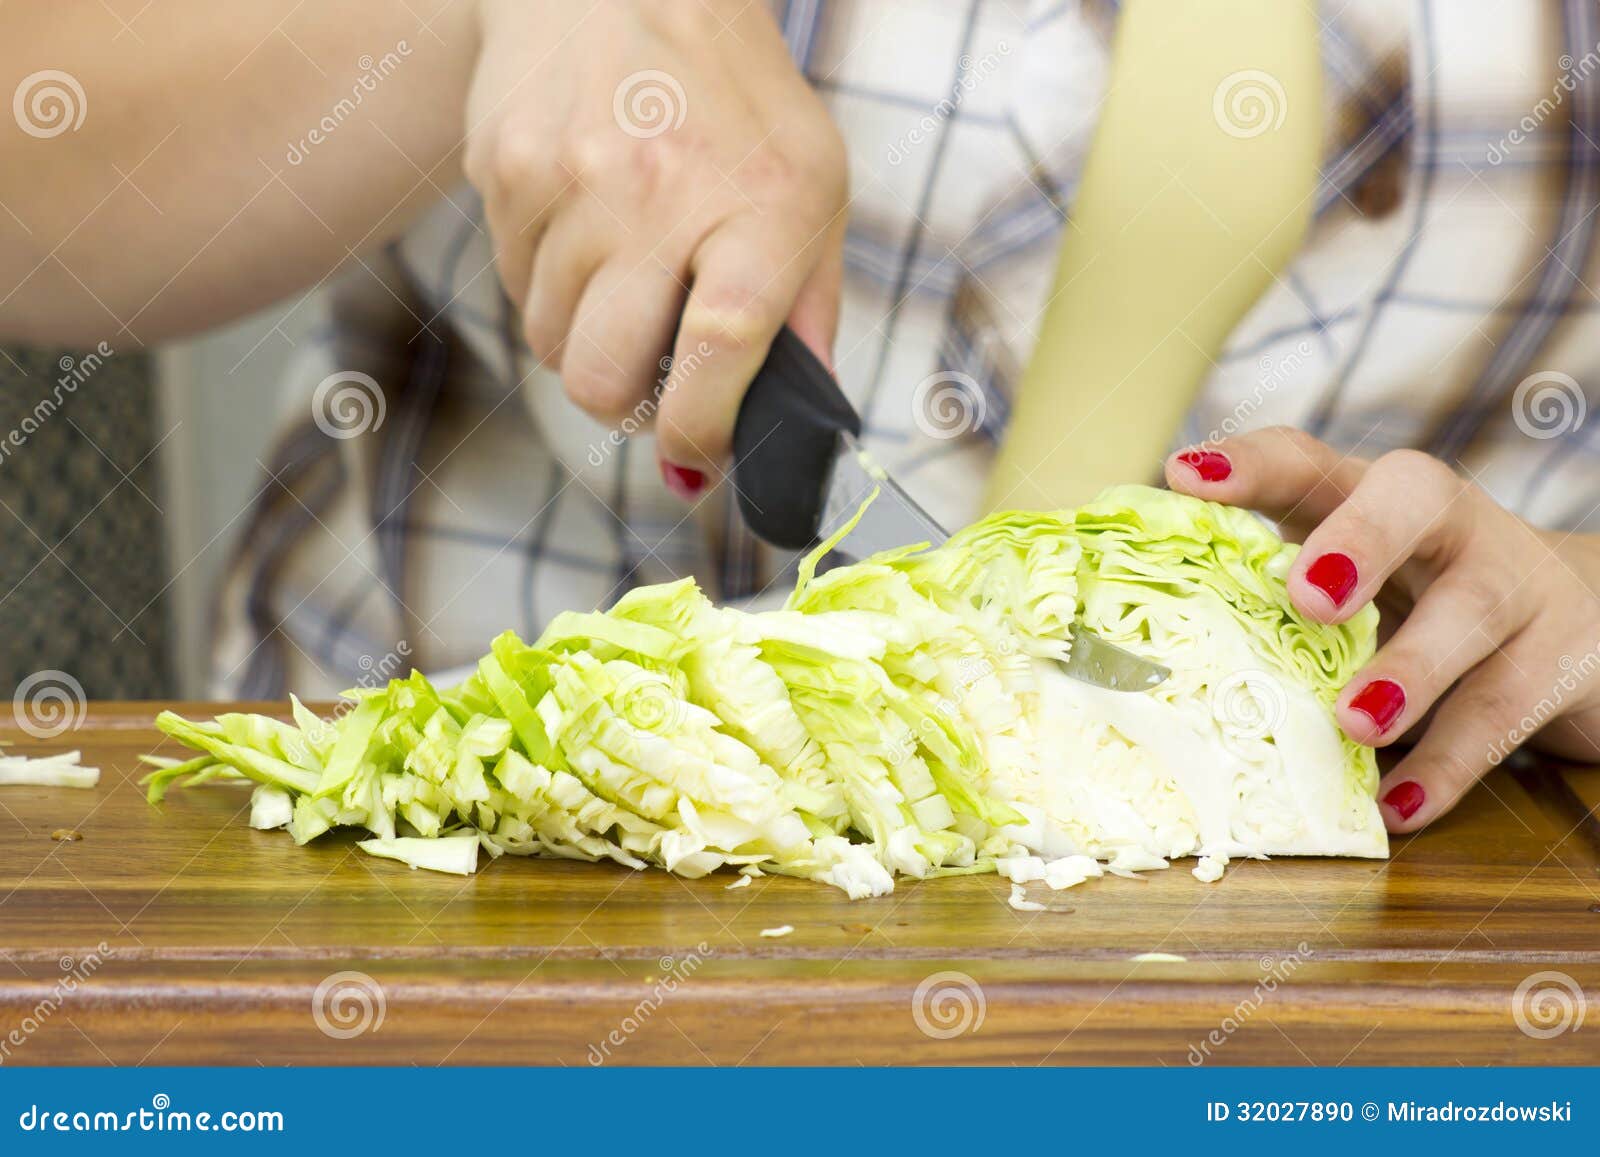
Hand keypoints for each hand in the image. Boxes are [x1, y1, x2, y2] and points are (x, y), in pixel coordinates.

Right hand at [463, 0, 847, 484]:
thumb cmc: (736, 100)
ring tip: (624, 272)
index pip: (716, 353)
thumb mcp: (812, 189)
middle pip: (602, 378)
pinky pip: (515, 286)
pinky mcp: (503, 170)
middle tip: (651, 374)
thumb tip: (797, 428)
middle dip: (626, 404)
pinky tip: (585, 224)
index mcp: (758, 204)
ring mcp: (568, 180)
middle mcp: (657, 193)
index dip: (697, 430)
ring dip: (587, 337)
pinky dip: (550, 284)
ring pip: (550, 343)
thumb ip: (809, 316)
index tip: (693, 457)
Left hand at [1165, 427, 1599, 833]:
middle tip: (1308, 598)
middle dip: (1359, 541)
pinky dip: (1448, 763)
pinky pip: (1507, 709)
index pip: (1306, 462)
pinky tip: (1399, 804)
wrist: (1584, 630)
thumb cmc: (1420, 607)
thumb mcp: (1353, 592)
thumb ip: (1267, 606)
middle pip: (1412, 498)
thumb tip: (1136, 666)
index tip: (1182, 478)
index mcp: (1370, 498)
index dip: (1246, 466)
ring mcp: (1515, 583)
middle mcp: (1448, 523)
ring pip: (1468, 613)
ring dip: (1409, 668)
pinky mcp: (1567, 656)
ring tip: (1354, 721)